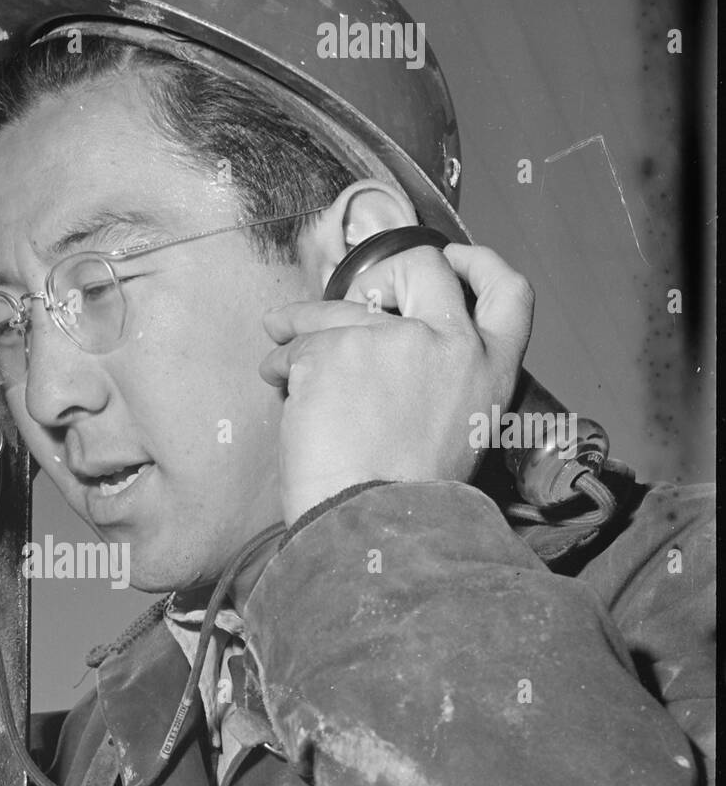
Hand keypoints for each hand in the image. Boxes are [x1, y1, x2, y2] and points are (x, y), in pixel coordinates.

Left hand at [259, 243, 533, 527]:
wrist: (370, 526)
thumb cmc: (404, 497)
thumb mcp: (458, 434)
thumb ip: (443, 381)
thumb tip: (399, 344)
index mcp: (490, 371)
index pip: (509, 292)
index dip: (477, 265)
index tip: (448, 259)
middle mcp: (449, 342)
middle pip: (419, 267)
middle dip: (378, 273)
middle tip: (347, 298)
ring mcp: (391, 339)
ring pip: (338, 307)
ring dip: (303, 323)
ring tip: (279, 348)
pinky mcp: (334, 350)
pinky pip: (298, 342)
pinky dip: (280, 361)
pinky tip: (277, 383)